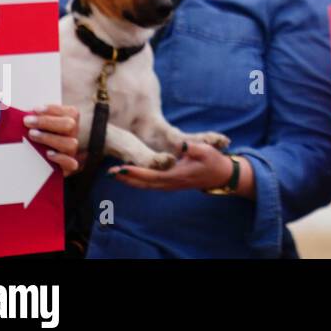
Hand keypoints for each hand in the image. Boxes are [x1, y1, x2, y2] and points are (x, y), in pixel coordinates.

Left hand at [25, 104, 80, 175]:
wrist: (35, 165)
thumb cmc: (33, 139)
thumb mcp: (34, 124)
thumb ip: (29, 115)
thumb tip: (5, 104)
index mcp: (69, 122)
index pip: (71, 112)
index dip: (54, 109)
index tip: (34, 109)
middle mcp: (73, 136)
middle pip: (70, 125)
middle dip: (47, 122)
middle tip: (27, 122)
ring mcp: (71, 152)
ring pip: (71, 143)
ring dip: (50, 138)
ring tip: (32, 135)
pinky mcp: (67, 168)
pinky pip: (71, 163)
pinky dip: (61, 158)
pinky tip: (48, 154)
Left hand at [107, 142, 234, 191]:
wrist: (220, 175)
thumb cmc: (213, 161)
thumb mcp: (206, 151)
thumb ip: (191, 147)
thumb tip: (180, 144)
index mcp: (176, 175)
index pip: (151, 175)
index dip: (135, 173)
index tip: (120, 169)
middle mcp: (170, 183)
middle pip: (143, 183)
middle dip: (126, 178)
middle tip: (109, 173)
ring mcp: (170, 185)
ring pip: (145, 185)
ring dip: (130, 180)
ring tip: (115, 174)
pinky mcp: (170, 183)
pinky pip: (150, 184)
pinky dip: (138, 180)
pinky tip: (130, 176)